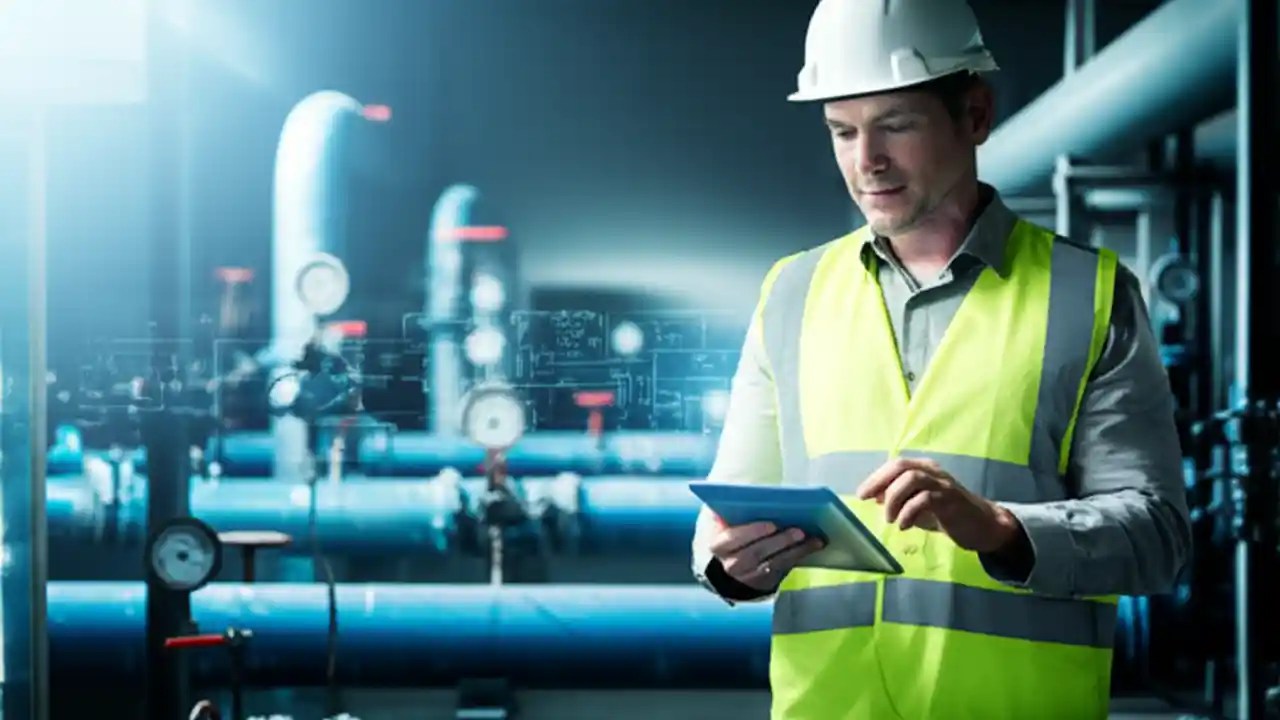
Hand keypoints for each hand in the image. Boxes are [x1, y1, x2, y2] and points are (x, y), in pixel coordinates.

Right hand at [708, 516, 824, 590]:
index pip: (732, 539)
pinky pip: (783, 571)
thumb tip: (744, 489)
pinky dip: (799, 557)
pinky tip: (814, 546)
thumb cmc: (729, 535)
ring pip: (773, 564)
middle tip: (799, 531)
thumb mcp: (724, 524)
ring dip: (795, 551)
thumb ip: (731, 511)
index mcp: (719, 545)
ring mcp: (748, 577)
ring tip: (812, 539)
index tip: (771, 525)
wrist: (727, 567)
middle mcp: (731, 564)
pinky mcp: (764, 583)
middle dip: (779, 542)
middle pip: (756, 553)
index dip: (752, 532)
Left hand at [855, 457, 1019, 553]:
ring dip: (895, 499)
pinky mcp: (952, 501)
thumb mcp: (918, 505)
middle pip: (902, 466)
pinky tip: (904, 526)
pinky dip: (909, 513)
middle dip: (879, 482)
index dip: (876, 477)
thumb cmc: (948, 514)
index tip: (862, 494)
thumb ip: (899, 499)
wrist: (983, 525)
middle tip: (867, 500)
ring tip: (890, 519)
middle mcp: (934, 472)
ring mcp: (944, 485)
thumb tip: (875, 496)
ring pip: (912, 479)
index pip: (896, 464)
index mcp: (925, 469)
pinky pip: (925, 500)